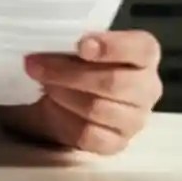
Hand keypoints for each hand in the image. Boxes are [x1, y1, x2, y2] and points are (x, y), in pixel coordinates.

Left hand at [0, 30, 164, 154]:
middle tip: (34, 65)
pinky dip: (64, 120)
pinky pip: (90, 135)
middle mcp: (147, 88)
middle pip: (114, 82)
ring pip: (99, 108)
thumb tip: (46, 37)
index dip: (112, 46)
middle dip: (67, 73)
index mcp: (143, 55)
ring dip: (62, 95)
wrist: (55, 101)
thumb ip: (69, 39)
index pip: (142, 48)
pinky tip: (50, 108)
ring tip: (42, 85)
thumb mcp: (70, 46)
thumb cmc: (70, 65)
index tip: (81, 46)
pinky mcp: (117, 143)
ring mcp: (135, 119)